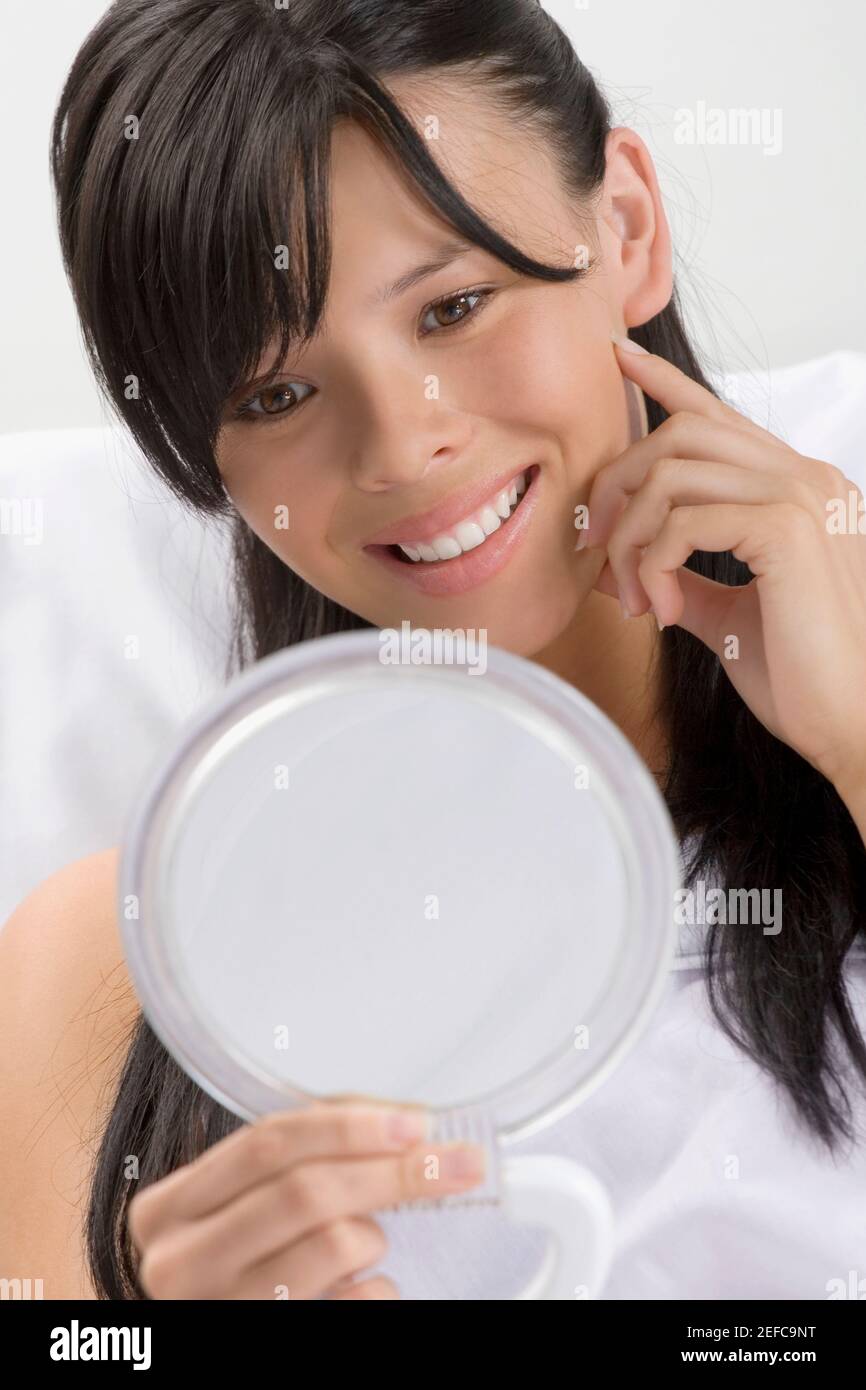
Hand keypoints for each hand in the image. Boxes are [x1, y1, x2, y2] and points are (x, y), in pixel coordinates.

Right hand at [128, 1101, 485, 1299]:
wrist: (210, 1329)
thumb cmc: (234, 1265)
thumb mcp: (238, 1207)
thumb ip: (291, 1161)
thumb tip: (396, 1120)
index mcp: (170, 1207)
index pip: (267, 1142)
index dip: (347, 1126)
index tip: (413, 1122)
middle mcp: (181, 1261)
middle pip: (306, 1191)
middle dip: (391, 1171)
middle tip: (455, 1164)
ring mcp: (220, 1309)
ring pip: (332, 1244)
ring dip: (373, 1236)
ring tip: (371, 1242)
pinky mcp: (263, 1342)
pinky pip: (350, 1304)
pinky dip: (377, 1289)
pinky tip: (369, 1286)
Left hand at [579, 337, 865, 801]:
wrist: (851, 724)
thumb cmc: (800, 676)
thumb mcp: (725, 616)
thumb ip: (677, 578)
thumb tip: (611, 563)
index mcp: (797, 488)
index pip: (719, 416)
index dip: (664, 382)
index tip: (617, 360)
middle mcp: (803, 476)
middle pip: (678, 436)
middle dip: (619, 489)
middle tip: (599, 554)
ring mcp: (800, 496)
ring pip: (670, 475)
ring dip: (631, 541)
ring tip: (638, 601)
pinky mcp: (786, 528)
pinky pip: (681, 522)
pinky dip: (653, 567)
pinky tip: (664, 612)